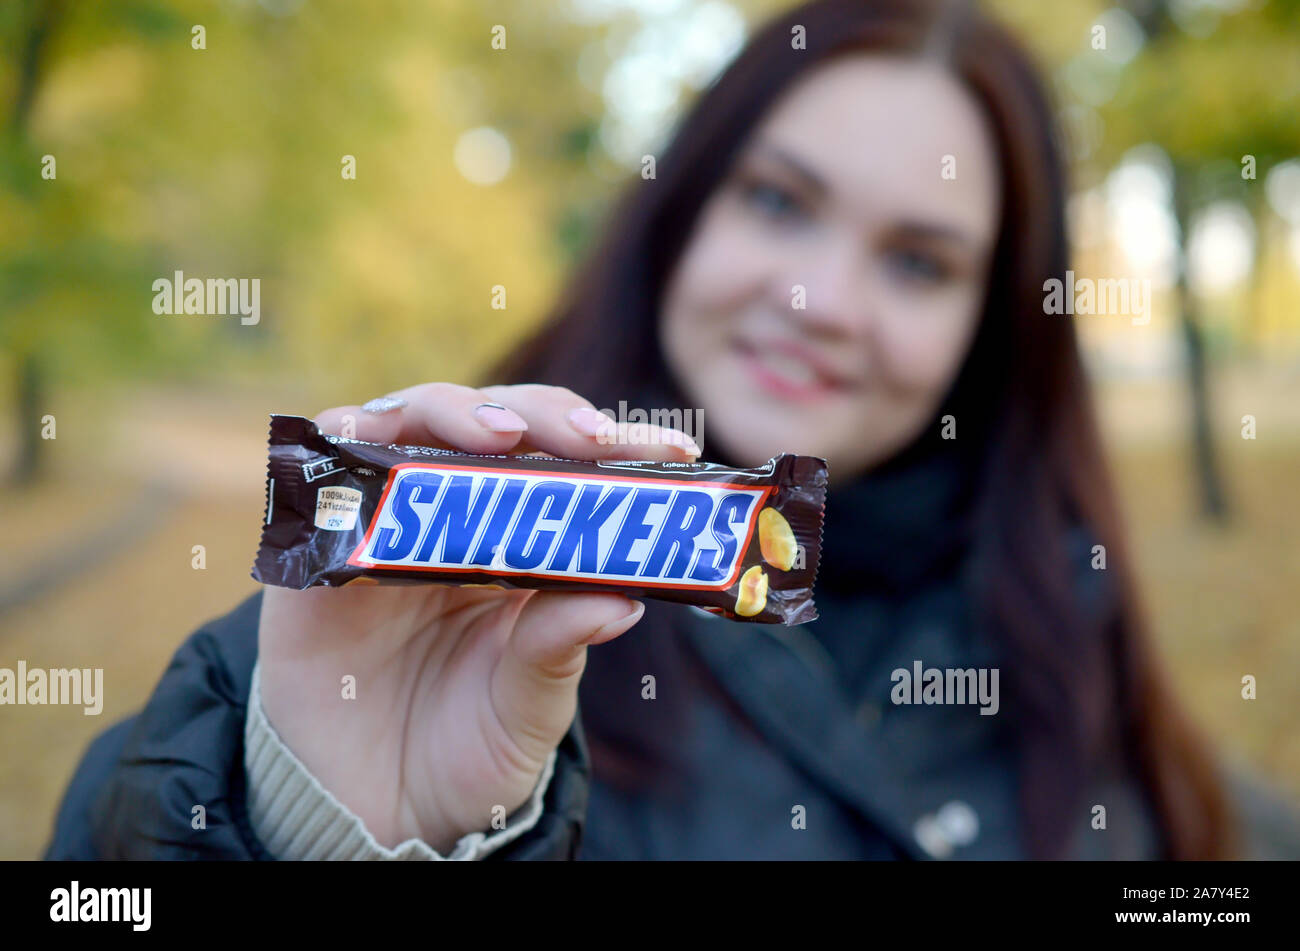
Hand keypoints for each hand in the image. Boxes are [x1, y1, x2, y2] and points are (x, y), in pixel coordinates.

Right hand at [257, 383, 699, 852]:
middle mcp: (450, 519)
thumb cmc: (464, 751)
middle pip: (493, 426)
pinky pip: (319, 475)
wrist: (375, 815)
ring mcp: (383, 524)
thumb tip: (624, 600)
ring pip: (410, 424)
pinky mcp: (316, 549)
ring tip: (498, 434)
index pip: (567, 466)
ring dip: (454, 412)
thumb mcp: (527, 705)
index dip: (614, 446)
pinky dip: (345, 442)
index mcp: (519, 547)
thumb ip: (558, 648)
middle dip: (542, 415)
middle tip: (583, 437)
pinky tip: (377, 442)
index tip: (671, 451)